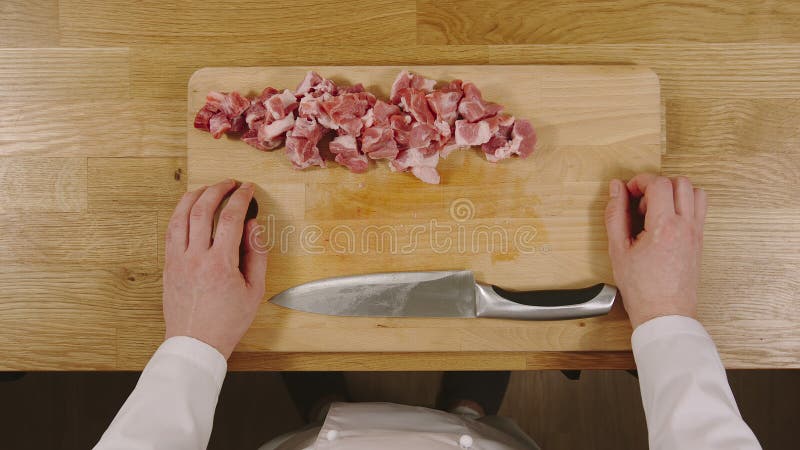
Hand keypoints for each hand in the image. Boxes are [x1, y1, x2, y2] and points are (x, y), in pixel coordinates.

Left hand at [163, 179, 266, 358]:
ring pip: (181, 215)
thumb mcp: (255, 290)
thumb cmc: (227, 321)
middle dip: (218, 189)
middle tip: (230, 183)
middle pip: (203, 209)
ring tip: (207, 188)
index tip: (248, 189)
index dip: (241, 198)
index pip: (230, 218)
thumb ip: (257, 254)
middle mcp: (195, 257)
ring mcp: (178, 260)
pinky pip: (171, 230)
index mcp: (220, 264)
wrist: (196, 343)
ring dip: (195, 196)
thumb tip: (253, 225)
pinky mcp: (168, 265)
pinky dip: (180, 213)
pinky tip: (189, 208)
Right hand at [604, 174, 706, 328]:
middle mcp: (686, 226)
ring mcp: (696, 232)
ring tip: (655, 209)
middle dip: (656, 184)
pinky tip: (666, 219)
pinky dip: (684, 204)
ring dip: (674, 191)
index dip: (639, 181)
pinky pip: (699, 208)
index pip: (659, 184)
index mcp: (665, 227)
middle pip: (680, 182)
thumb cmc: (642, 288)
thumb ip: (615, 214)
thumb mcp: (618, 250)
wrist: (664, 314)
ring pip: (695, 192)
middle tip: (639, 200)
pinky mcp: (700, 240)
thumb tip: (615, 189)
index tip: (627, 192)